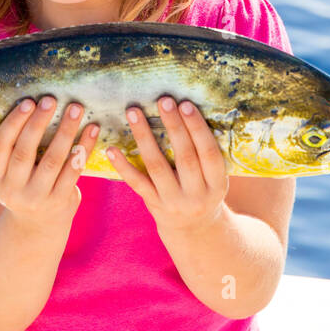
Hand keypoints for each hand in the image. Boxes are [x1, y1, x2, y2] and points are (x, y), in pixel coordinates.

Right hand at [0, 94, 99, 232]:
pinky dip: (84, 147)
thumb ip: (15, 150)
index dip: (13, 123)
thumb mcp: (10, 175)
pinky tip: (92, 129)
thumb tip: (35, 105)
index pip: (0, 146)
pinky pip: (74, 170)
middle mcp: (13, 190)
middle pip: (24, 152)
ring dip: (65, 131)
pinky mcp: (60, 201)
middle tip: (50, 100)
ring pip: (52, 160)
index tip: (28, 102)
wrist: (37, 228)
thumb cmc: (25, 186)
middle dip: (38, 123)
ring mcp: (37, 198)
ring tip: (75, 108)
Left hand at [107, 96, 228, 237]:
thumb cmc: (204, 190)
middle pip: (185, 157)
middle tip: (163, 101)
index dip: (198, 129)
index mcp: (218, 185)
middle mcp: (197, 195)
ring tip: (134, 112)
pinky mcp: (154, 204)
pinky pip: (137, 183)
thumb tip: (188, 110)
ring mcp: (173, 202)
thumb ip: (205, 153)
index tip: (186, 105)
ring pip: (157, 166)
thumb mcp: (215, 178)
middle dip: (174, 127)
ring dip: (144, 137)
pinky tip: (112, 148)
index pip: (209, 153)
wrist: (194, 229)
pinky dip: (123, 165)